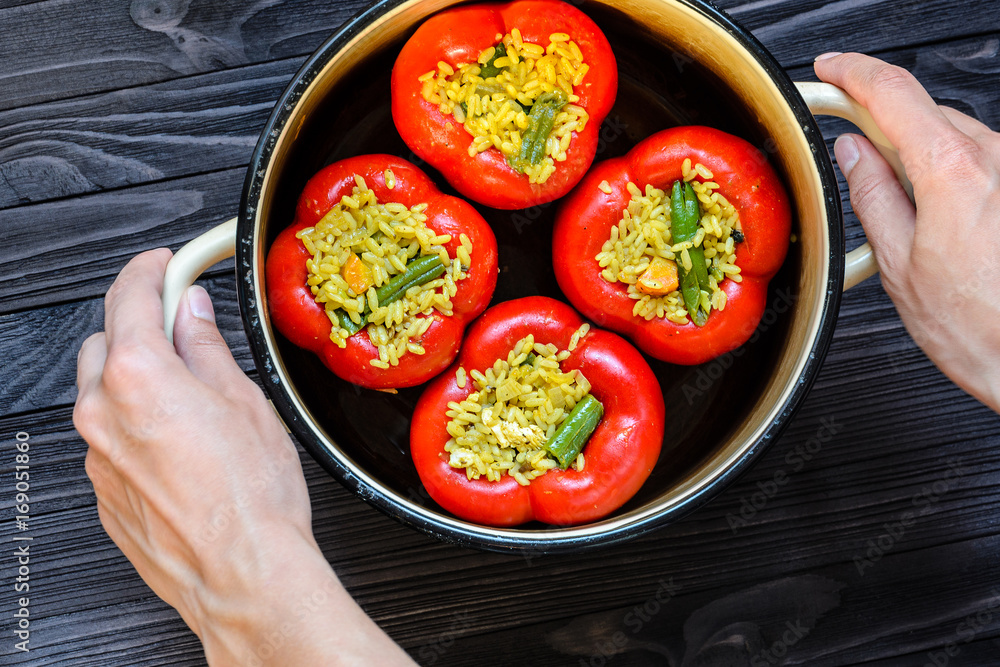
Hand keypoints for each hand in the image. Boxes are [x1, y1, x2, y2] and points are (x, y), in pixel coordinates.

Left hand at [74, 249, 413, 665]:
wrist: (242, 570)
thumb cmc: (251, 494)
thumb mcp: (244, 399)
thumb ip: (207, 347)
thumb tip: (193, 314)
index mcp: (137, 376)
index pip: (129, 296)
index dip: (151, 270)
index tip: (165, 264)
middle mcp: (102, 412)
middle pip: (105, 341)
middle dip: (140, 326)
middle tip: (186, 329)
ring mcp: (97, 455)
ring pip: (101, 392)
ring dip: (135, 377)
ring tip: (190, 394)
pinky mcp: (104, 490)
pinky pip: (109, 437)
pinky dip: (134, 423)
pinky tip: (181, 441)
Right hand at [815, 52, 999, 412]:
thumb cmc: (979, 326)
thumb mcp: (898, 263)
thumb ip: (871, 196)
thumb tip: (852, 155)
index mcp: (951, 171)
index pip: (892, 93)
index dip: (852, 74)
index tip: (831, 70)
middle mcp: (995, 159)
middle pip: (925, 115)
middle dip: (883, 128)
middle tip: (848, 150)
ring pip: (954, 140)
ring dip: (921, 159)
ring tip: (904, 217)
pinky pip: (980, 164)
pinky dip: (950, 178)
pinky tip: (940, 222)